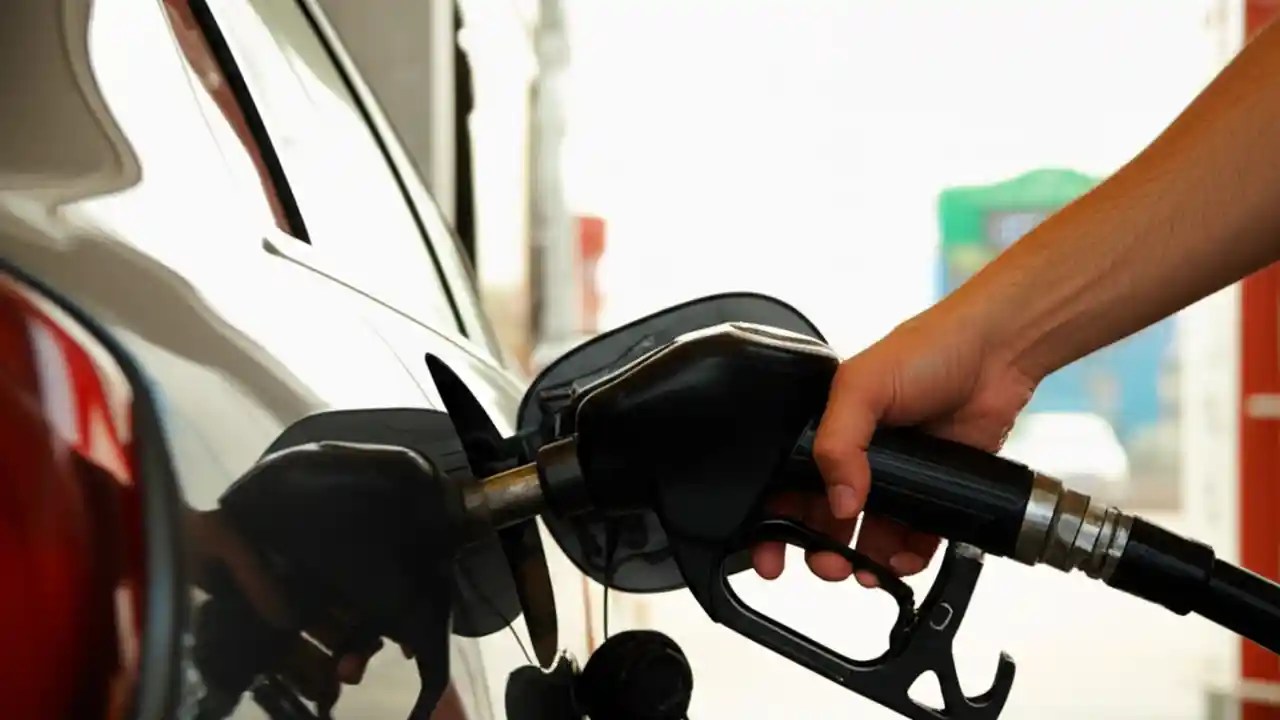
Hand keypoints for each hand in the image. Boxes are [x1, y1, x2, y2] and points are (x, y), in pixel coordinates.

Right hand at [751, 302, 1037, 585]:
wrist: (996, 356)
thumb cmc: (928, 350)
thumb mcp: (861, 386)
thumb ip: (838, 442)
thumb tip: (840, 502)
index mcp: (828, 429)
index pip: (788, 484)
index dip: (774, 522)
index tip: (769, 555)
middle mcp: (858, 457)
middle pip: (824, 520)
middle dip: (821, 549)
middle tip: (828, 563)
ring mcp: (896, 477)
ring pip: (868, 537)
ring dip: (864, 561)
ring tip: (867, 571)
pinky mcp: (934, 492)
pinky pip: (914, 539)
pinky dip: (907, 558)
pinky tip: (904, 559)